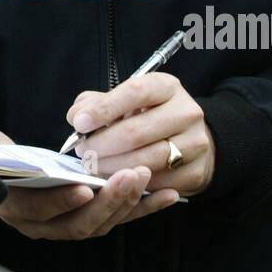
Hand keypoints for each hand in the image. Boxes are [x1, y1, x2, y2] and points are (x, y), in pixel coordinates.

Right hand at [0, 119, 178, 239]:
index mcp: (10, 207)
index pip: (37, 211)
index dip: (60, 202)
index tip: (83, 187)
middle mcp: (38, 225)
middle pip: (77, 223)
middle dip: (107, 203)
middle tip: (131, 176)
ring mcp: (63, 224)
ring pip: (101, 223)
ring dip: (128, 205)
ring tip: (149, 179)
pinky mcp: (85, 216)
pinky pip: (116, 217)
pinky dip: (142, 208)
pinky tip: (167, 195)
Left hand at [66, 73, 215, 197]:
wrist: (189, 140)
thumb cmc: (147, 116)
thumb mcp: (124, 101)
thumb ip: (96, 103)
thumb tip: (76, 117)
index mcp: (167, 87)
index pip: (135, 92)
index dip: (104, 108)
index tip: (79, 124)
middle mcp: (186, 112)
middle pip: (136, 132)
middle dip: (101, 145)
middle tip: (82, 152)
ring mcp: (195, 143)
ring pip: (145, 161)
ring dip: (112, 168)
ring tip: (94, 167)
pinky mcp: (195, 172)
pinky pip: (156, 183)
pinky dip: (131, 184)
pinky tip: (116, 180)